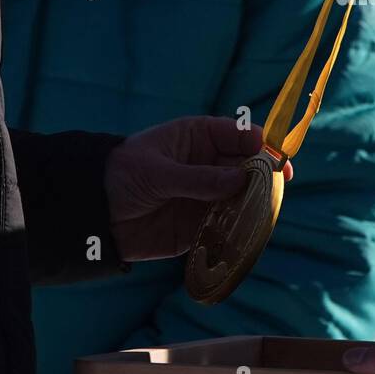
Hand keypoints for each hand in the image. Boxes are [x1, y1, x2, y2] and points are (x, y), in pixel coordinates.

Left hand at [103, 115, 291, 262]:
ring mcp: (208, 195)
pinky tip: (246, 237)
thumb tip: (242, 178)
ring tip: (260, 218)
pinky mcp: (202, 225)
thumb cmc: (124, 175)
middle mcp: (209, 164)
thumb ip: (198, 178)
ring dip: (255, 208)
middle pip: (249, 168)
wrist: (97, 212)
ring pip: (244, 199)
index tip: (277, 161)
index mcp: (199, 137)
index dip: (262, 145)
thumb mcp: (158, 172)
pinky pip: (229, 227)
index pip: (240, 136)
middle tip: (272, 195)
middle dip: (263, 180)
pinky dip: (240, 232)